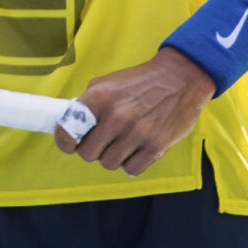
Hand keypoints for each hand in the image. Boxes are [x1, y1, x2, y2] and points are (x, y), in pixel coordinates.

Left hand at [53, 48, 215, 175]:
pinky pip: (131, 169)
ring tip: (124, 141)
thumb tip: (68, 127)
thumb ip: (87, 104)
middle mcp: (117, 116)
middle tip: (103, 141)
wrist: (181, 77)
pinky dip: (132, 163)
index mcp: (100, 97)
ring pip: (109, 163)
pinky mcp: (156, 146)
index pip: (68, 131)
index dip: (65, 142)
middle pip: (88, 154)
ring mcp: (137, 133)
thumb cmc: (140, 82)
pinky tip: (137, 149)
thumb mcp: (108, 83)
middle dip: (93, 149)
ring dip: (113, 156)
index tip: (70, 144)